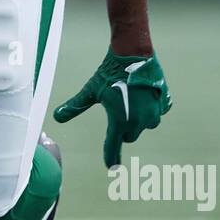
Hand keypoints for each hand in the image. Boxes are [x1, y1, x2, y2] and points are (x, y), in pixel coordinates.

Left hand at [53, 50, 170, 167]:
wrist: (133, 53)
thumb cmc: (110, 72)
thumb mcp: (91, 90)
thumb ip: (75, 106)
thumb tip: (55, 117)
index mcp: (119, 121)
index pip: (113, 146)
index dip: (110, 157)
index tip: (110, 166)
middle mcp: (138, 121)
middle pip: (129, 136)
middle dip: (122, 129)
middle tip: (116, 110)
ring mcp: (154, 113)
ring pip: (144, 126)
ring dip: (137, 120)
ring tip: (129, 102)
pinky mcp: (164, 104)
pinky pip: (156, 114)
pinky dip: (150, 110)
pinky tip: (143, 97)